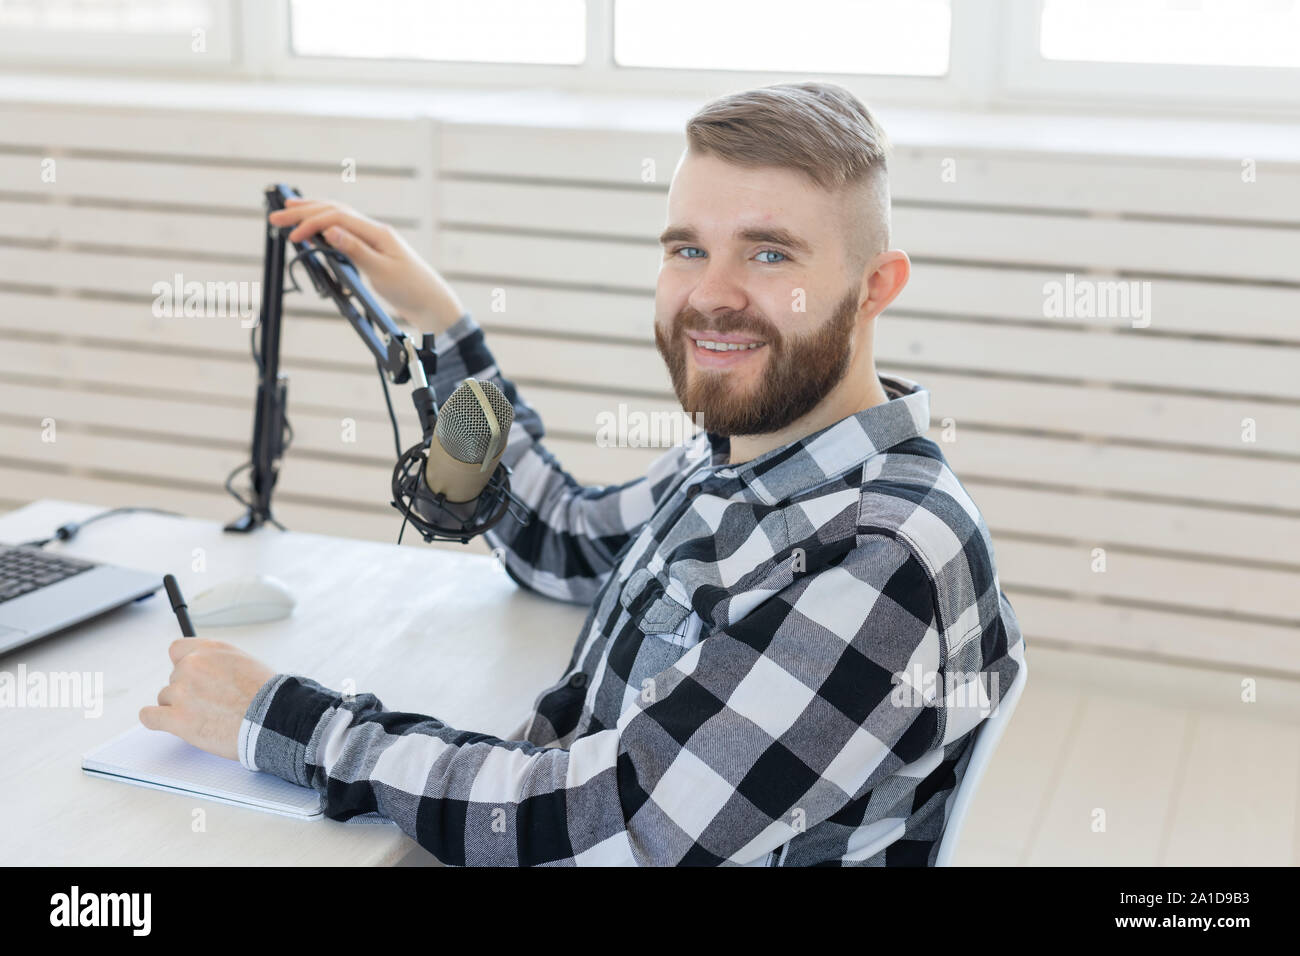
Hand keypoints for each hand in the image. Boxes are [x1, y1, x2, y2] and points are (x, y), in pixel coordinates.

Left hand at [139, 639, 275, 760]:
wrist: (273, 719)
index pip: (177, 650)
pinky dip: (155, 720)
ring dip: (178, 708)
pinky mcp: (176, 718)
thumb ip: (218, 663)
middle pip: (173, 678)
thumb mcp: (245, 663)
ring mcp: (182, 692)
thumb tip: (206, 672)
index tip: (191, 677)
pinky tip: (164, 723)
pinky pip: (149, 716)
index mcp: (210, 650)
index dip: (184, 664)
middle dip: (187, 691)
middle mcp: (192, 666)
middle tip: (209, 705)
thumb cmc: (267, 696)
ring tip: (204, 718)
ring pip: (165, 698)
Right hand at [268, 197, 465, 334]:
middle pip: (334, 212)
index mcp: (377, 232)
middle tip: (276, 215)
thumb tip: (330, 230)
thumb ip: (355, 250)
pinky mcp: (372, 251)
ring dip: (313, 214)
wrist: (431, 303)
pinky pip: (344, 231)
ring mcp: (373, 239)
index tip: (292, 236)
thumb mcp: (382, 271)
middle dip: (304, 212)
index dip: (311, 223)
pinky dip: (325, 227)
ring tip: (290, 211)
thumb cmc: (411, 289)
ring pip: (338, 218)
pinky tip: (314, 229)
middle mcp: (374, 231)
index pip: (337, 217)